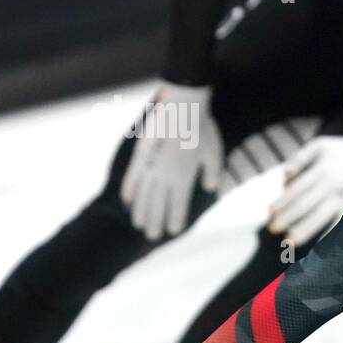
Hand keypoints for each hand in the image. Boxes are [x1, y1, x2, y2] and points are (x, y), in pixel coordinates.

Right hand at [119, 82, 224, 240]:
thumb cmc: (203, 128)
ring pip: (144, 194)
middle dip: (156, 222)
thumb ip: (213, 173)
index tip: (173, 232)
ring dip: (141, 211)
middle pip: (158, 204)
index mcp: (185, 176)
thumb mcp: (215, 153)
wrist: (183, 105)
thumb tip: (212, 189)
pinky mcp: (141, 153)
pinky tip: (127, 200)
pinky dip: (129, 188)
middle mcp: (166, 175)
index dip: (175, 219)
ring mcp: (152, 165)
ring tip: (138, 225)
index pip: (179, 205)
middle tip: (151, 237)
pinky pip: (133, 175)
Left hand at [268, 115, 342, 246]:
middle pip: (308, 204)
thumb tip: (286, 176)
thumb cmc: (341, 151)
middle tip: (274, 230)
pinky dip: (331, 235)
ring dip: (307, 229)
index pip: (298, 189)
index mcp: (323, 169)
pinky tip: (320, 247)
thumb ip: (300, 158)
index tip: (270, 214)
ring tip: (291, 242)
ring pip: (325, 215)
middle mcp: (335, 184)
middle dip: (290, 218)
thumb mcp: (319, 145)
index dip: (283, 202)